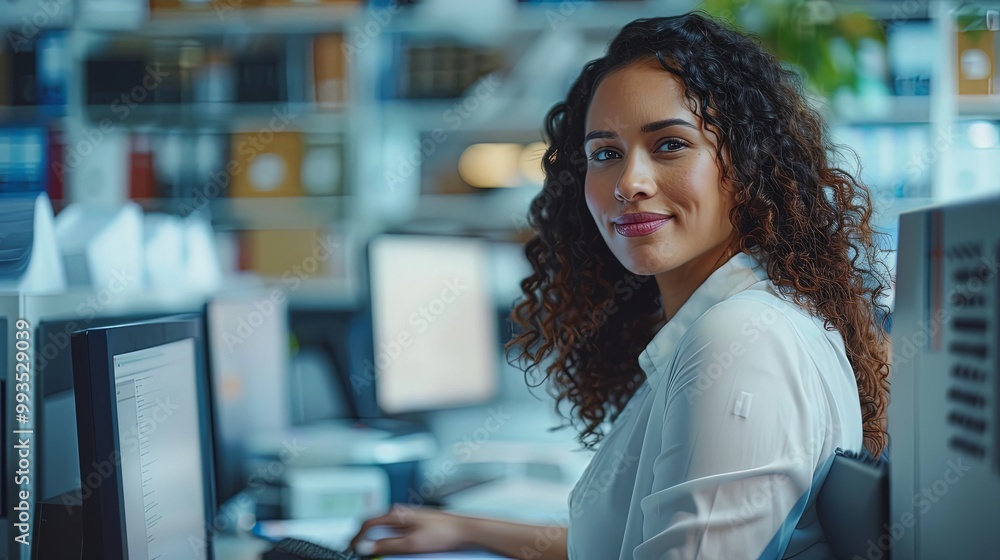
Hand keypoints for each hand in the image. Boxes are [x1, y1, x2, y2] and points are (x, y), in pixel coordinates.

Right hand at [350, 505, 472, 556]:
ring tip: (371, 551)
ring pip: (383, 527)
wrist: (463, 530)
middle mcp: (400, 512)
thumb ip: (386, 545)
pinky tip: (388, 547)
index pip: (367, 523)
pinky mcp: (414, 522)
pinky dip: (386, 538)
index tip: (351, 549)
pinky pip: (393, 530)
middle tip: (358, 551)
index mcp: (397, 513)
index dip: (356, 538)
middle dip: (363, 538)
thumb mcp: (411, 543)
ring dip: (375, 539)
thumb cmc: (442, 533)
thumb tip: (366, 547)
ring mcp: (407, 516)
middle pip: (373, 524)